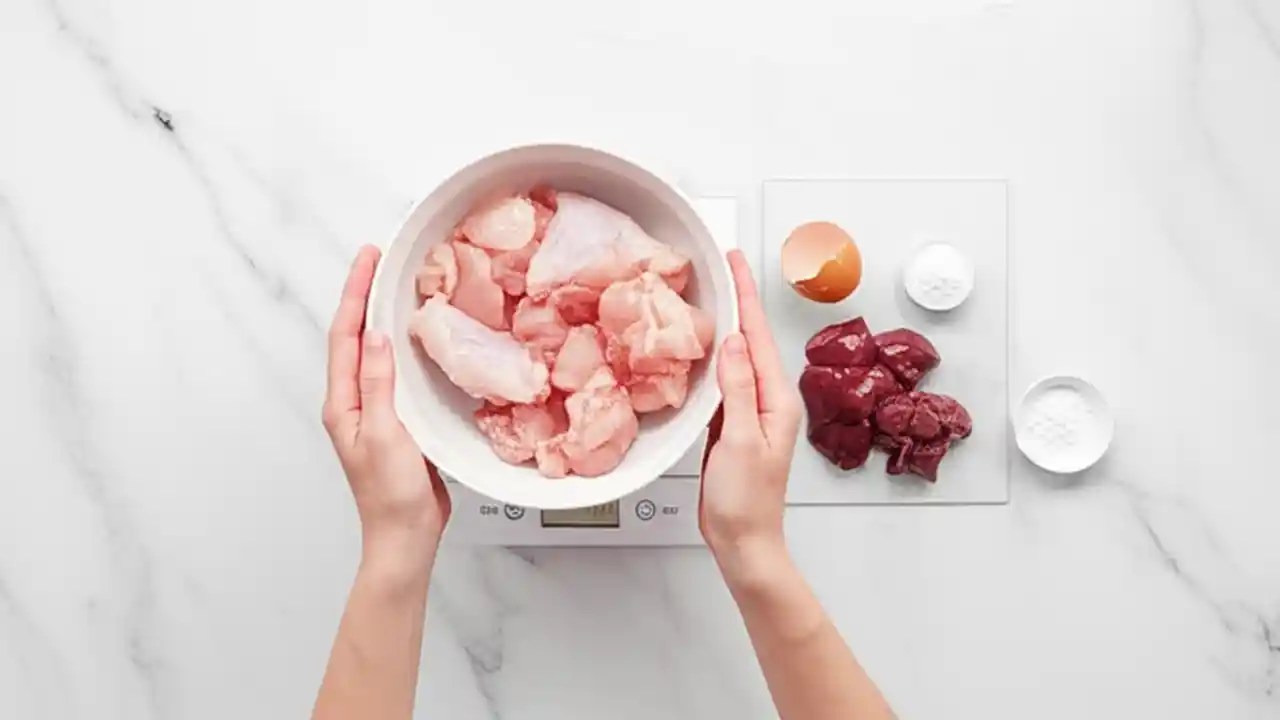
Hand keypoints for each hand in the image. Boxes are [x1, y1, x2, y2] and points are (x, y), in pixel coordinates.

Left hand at [322, 246, 450, 564]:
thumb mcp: (386, 434)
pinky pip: (395, 372)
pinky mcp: (397, 421)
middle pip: (355, 337)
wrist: (405, 537)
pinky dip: (402, 346)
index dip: (355, 293)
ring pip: (374, 352)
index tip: (369, 258)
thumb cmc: (391, 495)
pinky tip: (418, 338)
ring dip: (382, 317)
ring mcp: (375, 411)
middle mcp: (354, 402)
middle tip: (380, 259)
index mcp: (344, 402)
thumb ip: (380, 384)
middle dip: (364, 295)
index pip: (345, 335)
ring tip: (396, 285)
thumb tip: (378, 337)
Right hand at [700, 251, 802, 574]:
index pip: (756, 336)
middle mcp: (768, 400)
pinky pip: (723, 380)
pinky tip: (701, 347)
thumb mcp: (741, 440)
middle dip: (736, 299)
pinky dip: (712, 357)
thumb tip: (732, 341)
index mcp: (776, 400)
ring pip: (735, 357)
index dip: (744, 295)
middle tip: (722, 264)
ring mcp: (750, 412)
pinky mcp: (732, 425)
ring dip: (724, 325)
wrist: (743, 542)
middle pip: (749, 339)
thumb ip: (738, 389)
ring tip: (711, 293)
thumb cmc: (744, 501)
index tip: (735, 261)